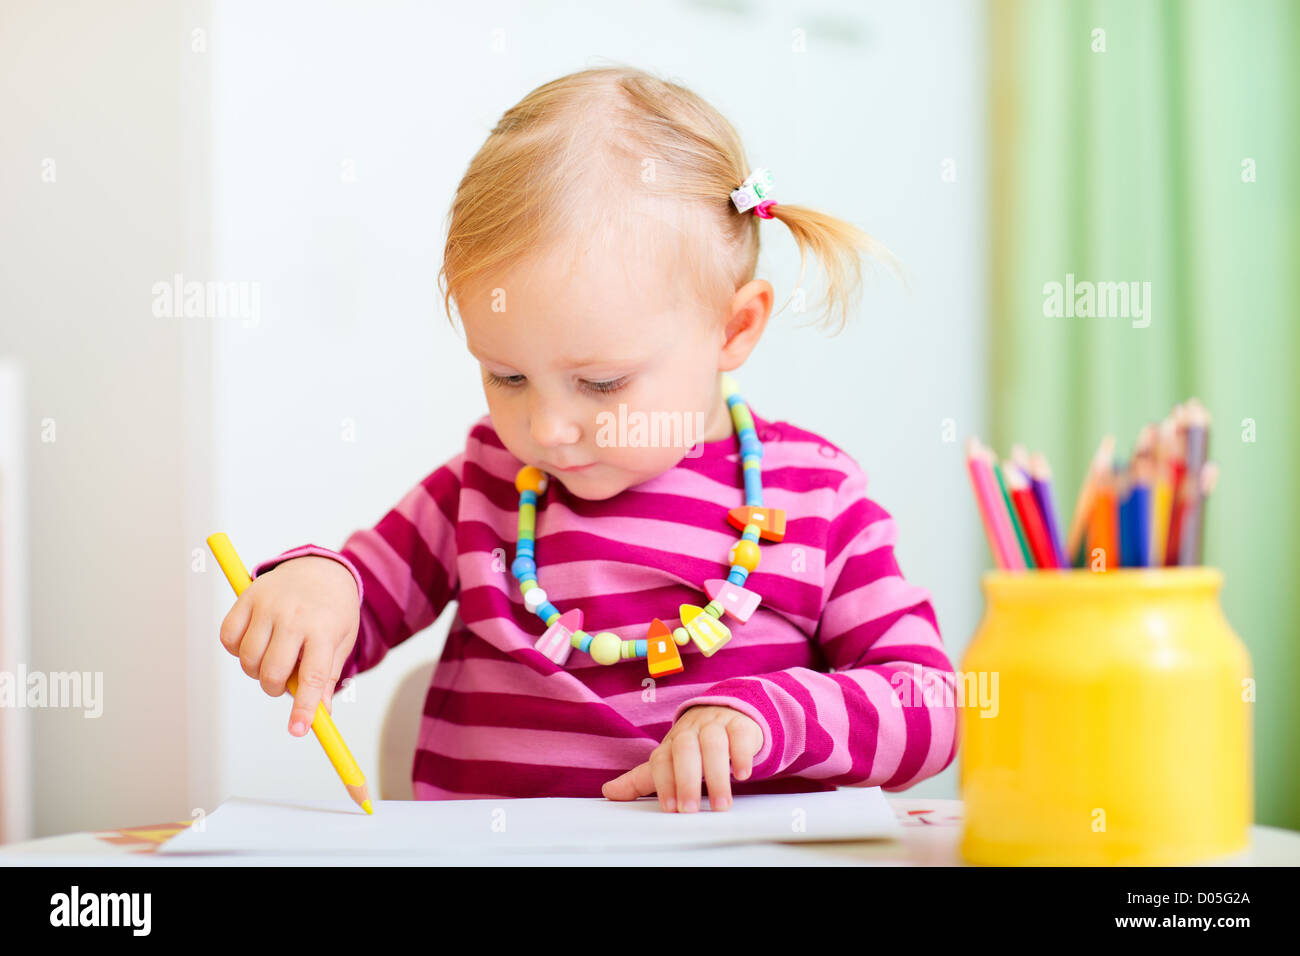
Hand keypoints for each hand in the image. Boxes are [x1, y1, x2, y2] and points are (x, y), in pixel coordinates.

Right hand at [217, 555, 360, 736]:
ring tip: (272, 659)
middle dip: (275, 689)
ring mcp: (268, 605)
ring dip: (256, 672)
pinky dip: (235, 650)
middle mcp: (294, 616)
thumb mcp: (342, 641)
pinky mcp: (247, 597)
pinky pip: (228, 638)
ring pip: (248, 659)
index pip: (313, 676)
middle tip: (284, 682)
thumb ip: (329, 676)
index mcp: (324, 629)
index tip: (299, 731)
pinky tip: (254, 644)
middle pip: (273, 672)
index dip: (304, 708)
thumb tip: (321, 714)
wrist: (321, 568)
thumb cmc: (333, 611)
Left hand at [601, 705, 762, 811]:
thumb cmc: (695, 745)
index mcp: (671, 742)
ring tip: (721, 804)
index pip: (662, 759)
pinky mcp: (740, 725)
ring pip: (714, 744)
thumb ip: (642, 779)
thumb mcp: (669, 761)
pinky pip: (740, 735)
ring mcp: (716, 725)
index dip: (664, 783)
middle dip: (686, 780)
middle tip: (691, 809)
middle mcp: (691, 731)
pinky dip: (741, 754)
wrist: (726, 713)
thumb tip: (609, 792)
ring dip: (717, 775)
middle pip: (685, 749)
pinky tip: (742, 775)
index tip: (670, 809)